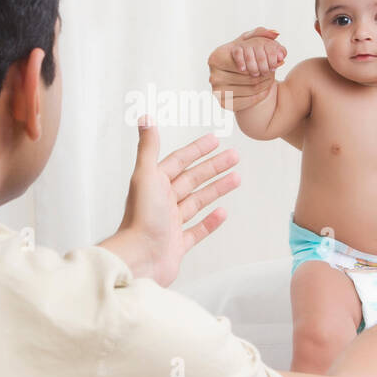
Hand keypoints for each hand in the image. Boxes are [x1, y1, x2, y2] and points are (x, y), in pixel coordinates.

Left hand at [98, 118, 240, 286]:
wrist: (139, 259)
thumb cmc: (141, 218)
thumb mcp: (146, 176)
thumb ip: (148, 147)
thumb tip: (145, 117)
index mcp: (154, 185)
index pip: (178, 161)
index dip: (196, 150)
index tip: (215, 140)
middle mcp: (161, 203)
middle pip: (191, 180)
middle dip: (213, 167)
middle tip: (235, 156)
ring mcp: (170, 224)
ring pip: (197, 202)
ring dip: (216, 189)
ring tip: (236, 178)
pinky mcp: (177, 245)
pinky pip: (197, 230)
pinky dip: (210, 221)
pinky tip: (223, 212)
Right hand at [208, 27, 286, 111]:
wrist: (234, 75)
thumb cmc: (242, 54)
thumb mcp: (248, 41)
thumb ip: (261, 33)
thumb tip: (275, 34)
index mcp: (216, 58)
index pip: (246, 62)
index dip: (262, 62)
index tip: (271, 62)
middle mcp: (213, 75)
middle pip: (250, 76)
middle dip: (265, 74)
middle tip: (274, 71)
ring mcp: (217, 91)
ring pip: (251, 89)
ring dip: (265, 84)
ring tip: (271, 79)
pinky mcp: (224, 103)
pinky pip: (248, 101)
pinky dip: (260, 95)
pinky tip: (265, 89)